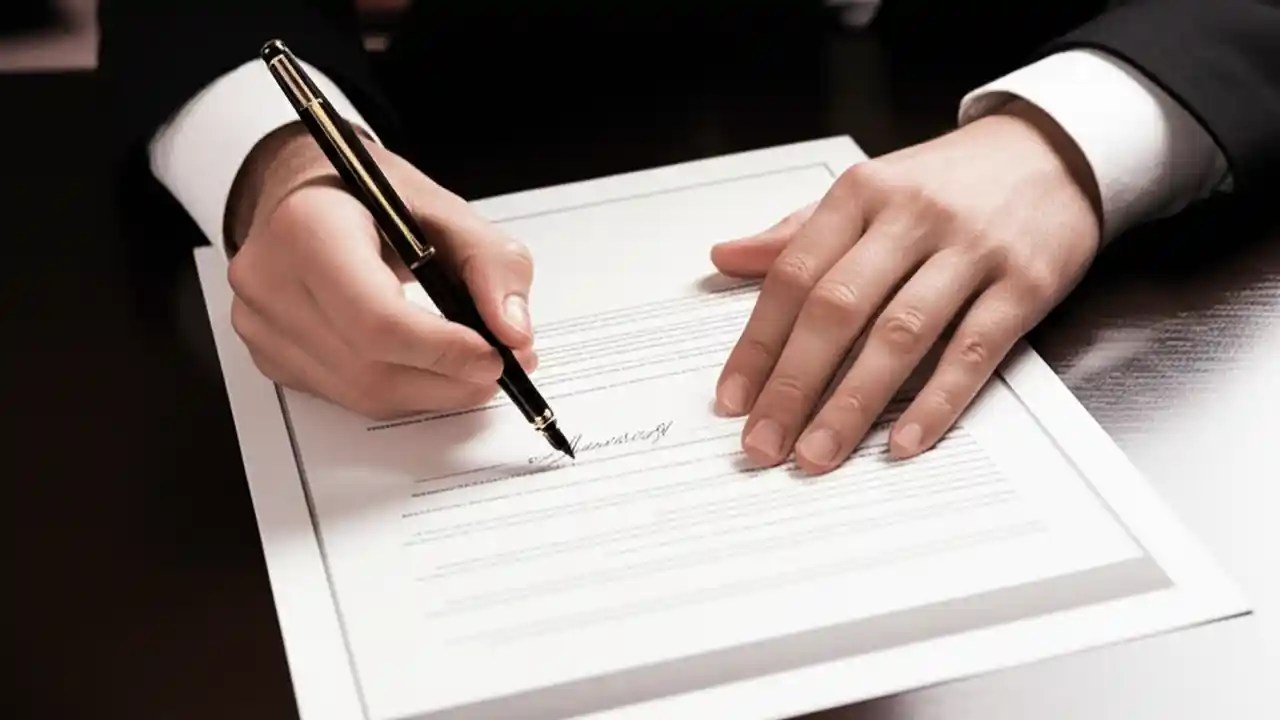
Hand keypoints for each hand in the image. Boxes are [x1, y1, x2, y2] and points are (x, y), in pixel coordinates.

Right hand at [225, 123, 535, 418]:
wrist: (305, 194)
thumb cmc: (367, 196)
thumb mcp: (444, 208)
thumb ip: (492, 264)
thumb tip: (513, 331)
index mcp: (308, 228)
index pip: (376, 318)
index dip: (443, 349)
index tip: (494, 354)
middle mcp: (271, 279)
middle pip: (372, 367)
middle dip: (449, 378)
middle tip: (499, 367)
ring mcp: (261, 324)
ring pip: (362, 393)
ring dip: (431, 392)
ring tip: (472, 369)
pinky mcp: (269, 356)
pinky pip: (346, 396)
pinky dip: (399, 392)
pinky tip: (426, 369)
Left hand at [711, 99, 1101, 471]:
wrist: (1056, 149)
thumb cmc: (948, 183)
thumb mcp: (869, 191)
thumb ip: (798, 231)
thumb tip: (725, 257)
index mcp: (862, 193)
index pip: (794, 274)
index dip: (758, 343)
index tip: (732, 400)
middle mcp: (912, 216)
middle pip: (838, 309)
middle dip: (793, 385)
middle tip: (763, 444)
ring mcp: (972, 249)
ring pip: (900, 334)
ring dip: (852, 404)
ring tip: (817, 455)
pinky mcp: (1026, 282)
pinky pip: (974, 350)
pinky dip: (936, 401)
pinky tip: (903, 442)